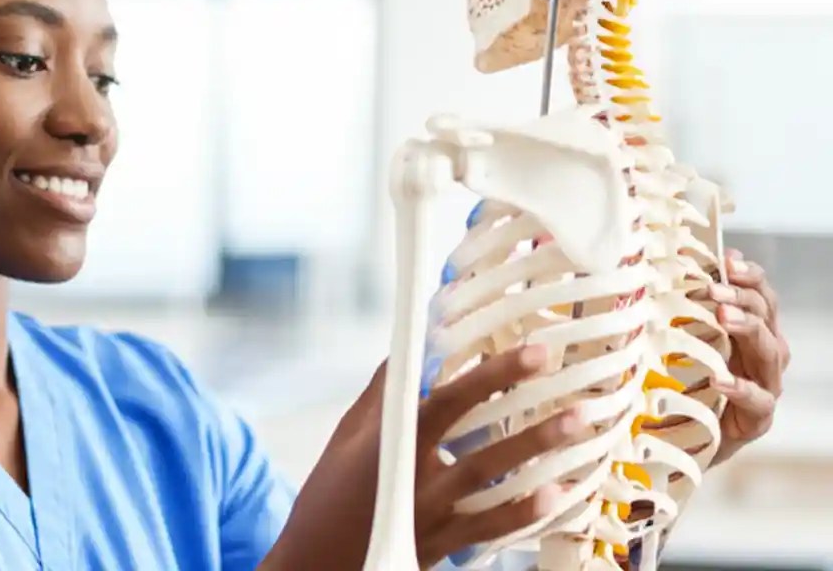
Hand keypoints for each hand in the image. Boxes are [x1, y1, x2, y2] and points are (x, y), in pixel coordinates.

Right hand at [264, 345, 580, 570]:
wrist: (319, 561)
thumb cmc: (329, 494)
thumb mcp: (345, 437)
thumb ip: (382, 395)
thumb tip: (409, 348)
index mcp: (392, 444)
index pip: (448, 400)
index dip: (490, 372)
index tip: (529, 349)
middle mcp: (417, 478)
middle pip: (480, 438)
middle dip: (523, 405)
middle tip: (560, 371)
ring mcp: (434, 514)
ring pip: (495, 480)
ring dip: (540, 449)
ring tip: (579, 421)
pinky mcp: (444, 544)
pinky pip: (493, 527)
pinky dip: (528, 510)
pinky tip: (560, 491)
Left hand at [701, 249, 788, 465]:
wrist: (685, 442)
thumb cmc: (684, 385)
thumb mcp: (682, 344)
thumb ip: (683, 313)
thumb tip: (663, 275)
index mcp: (751, 333)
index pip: (760, 296)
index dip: (749, 276)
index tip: (728, 260)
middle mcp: (764, 355)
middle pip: (767, 316)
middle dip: (742, 297)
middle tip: (714, 289)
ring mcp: (765, 386)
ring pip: (769, 350)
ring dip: (747, 329)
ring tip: (724, 316)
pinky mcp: (758, 420)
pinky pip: (758, 401)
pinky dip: (741, 388)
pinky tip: (721, 379)